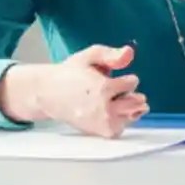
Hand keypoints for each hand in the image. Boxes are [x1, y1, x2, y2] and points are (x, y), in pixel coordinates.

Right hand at [15, 44, 147, 138]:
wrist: (49, 93)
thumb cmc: (71, 73)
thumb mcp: (90, 56)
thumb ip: (110, 54)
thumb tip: (129, 53)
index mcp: (102, 88)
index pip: (132, 83)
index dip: (128, 79)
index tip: (116, 79)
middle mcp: (103, 108)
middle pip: (136, 103)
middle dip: (131, 94)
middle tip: (117, 92)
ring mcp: (101, 122)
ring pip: (130, 117)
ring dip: (127, 108)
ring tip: (113, 101)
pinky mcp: (97, 131)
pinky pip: (119, 129)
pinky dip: (120, 121)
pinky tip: (110, 112)